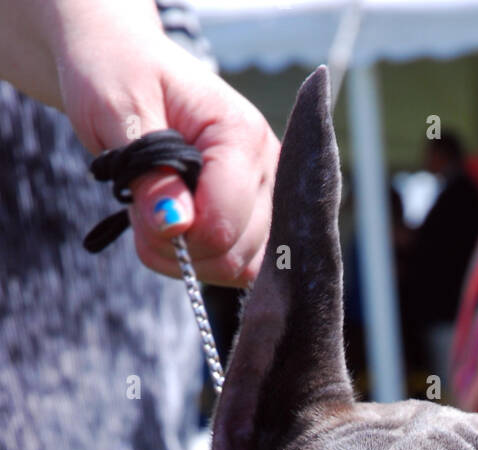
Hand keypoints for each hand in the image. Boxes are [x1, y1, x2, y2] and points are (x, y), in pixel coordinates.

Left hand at [57, 26, 279, 286]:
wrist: (123, 63)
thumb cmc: (118, 74)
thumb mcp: (119, 113)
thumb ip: (150, 172)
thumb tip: (175, 225)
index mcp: (241, 135)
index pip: (222, 222)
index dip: (174, 234)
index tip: (138, 209)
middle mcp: (268, 166)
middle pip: (236, 253)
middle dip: (180, 250)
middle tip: (141, 214)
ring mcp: (266, 193)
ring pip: (239, 267)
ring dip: (187, 260)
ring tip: (154, 219)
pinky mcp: (255, 214)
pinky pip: (235, 265)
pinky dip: (197, 261)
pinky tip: (172, 230)